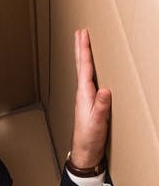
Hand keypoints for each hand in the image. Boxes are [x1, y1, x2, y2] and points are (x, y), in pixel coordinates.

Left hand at [70, 28, 111, 167]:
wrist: (85, 153)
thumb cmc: (90, 139)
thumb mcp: (98, 122)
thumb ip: (101, 106)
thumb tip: (105, 90)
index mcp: (84, 95)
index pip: (84, 67)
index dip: (84, 50)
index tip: (83, 34)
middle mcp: (82, 94)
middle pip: (80, 66)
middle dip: (80, 48)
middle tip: (79, 32)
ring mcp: (85, 98)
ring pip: (83, 72)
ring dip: (83, 57)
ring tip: (83, 44)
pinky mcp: (89, 104)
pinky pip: (88, 80)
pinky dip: (88, 70)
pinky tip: (90, 69)